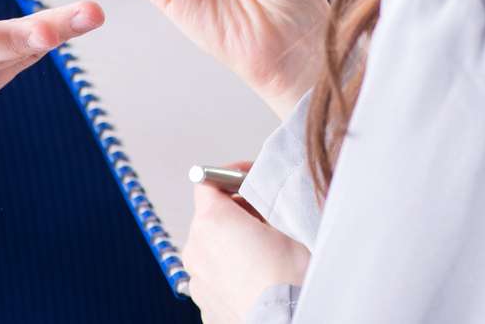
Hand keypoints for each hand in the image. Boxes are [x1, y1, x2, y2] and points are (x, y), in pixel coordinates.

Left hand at [183, 174, 309, 323]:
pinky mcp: (204, 306)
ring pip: (211, 249)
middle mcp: (196, 249)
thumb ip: (264, 205)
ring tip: (262, 253)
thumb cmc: (288, 278)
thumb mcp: (284, 224)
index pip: (207, 182)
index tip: (248, 178)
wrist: (285, 322)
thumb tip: (262, 201)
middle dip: (235, 213)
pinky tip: (255, 279)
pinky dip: (230, 273)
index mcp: (211, 222)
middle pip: (209, 217)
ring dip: (230, 244)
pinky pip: (214, 278)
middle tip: (265, 217)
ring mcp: (197, 280)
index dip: (230, 176)